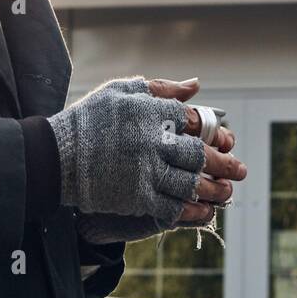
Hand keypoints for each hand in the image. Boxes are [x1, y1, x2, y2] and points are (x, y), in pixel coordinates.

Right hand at [47, 77, 244, 227]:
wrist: (55, 156)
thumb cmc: (88, 119)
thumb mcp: (121, 90)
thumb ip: (160, 88)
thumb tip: (195, 85)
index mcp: (151, 112)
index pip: (194, 120)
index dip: (214, 130)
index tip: (225, 138)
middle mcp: (152, 141)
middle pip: (200, 154)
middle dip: (225, 164)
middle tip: (241, 170)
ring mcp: (145, 171)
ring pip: (191, 183)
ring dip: (215, 190)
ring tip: (227, 193)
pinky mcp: (137, 197)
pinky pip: (173, 206)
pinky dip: (192, 210)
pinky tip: (204, 211)